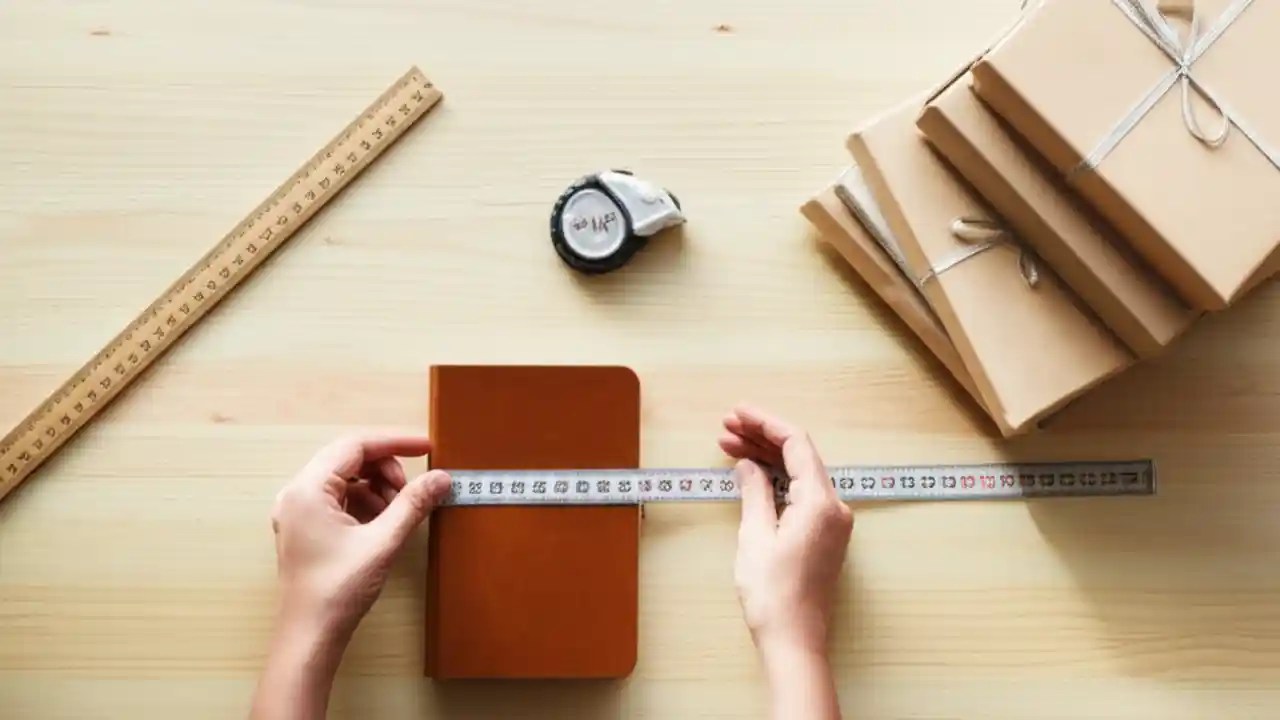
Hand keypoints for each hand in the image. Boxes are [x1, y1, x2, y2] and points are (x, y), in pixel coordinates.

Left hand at [269, 434, 451, 639]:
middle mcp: (296, 494)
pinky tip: (382, 523)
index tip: (428, 448)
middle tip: (411, 491)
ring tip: (397, 512)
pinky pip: (339, 499)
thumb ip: (412, 504)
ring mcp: (298, 512)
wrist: (310, 636)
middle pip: (348, 459)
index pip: (354, 446)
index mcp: (307, 490)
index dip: (394, 443)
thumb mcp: (382, 542)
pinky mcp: (305, 528)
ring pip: (345, 479)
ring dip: (377, 486)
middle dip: (386, 469)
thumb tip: (442, 478)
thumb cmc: (337, 591)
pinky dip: (365, 502)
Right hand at [719, 406, 852, 660]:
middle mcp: (834, 507)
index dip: (765, 423)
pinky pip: (802, 494)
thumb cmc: (774, 594)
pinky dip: (777, 480)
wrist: (793, 641)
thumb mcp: (755, 536)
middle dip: (762, 438)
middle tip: (726, 427)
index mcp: (821, 502)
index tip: (738, 413)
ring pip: (800, 474)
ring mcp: (832, 523)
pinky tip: (752, 475)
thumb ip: (754, 492)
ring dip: (767, 458)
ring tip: (729, 445)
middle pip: (799, 456)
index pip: (796, 444)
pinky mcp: (824, 536)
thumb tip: (747, 465)